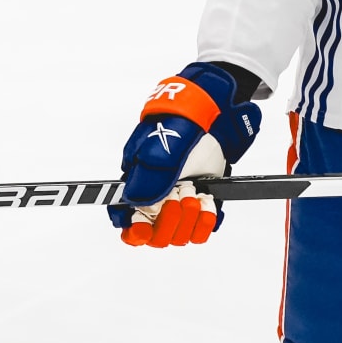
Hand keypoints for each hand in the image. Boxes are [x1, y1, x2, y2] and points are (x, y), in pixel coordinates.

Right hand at [109, 62, 262, 247]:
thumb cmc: (184, 121)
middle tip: (183, 194)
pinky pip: (202, 229)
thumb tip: (134, 203)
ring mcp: (181, 199)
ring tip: (198, 193)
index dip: (132, 229)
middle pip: (154, 233)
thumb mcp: (164, 143)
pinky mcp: (203, 200)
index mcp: (138, 180)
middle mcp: (158, 195)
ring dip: (189, 218)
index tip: (142, 228)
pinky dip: (207, 221)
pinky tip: (209, 203)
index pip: (124, 217)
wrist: (217, 108)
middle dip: (168, 220)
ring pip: (178, 234)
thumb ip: (150, 174)